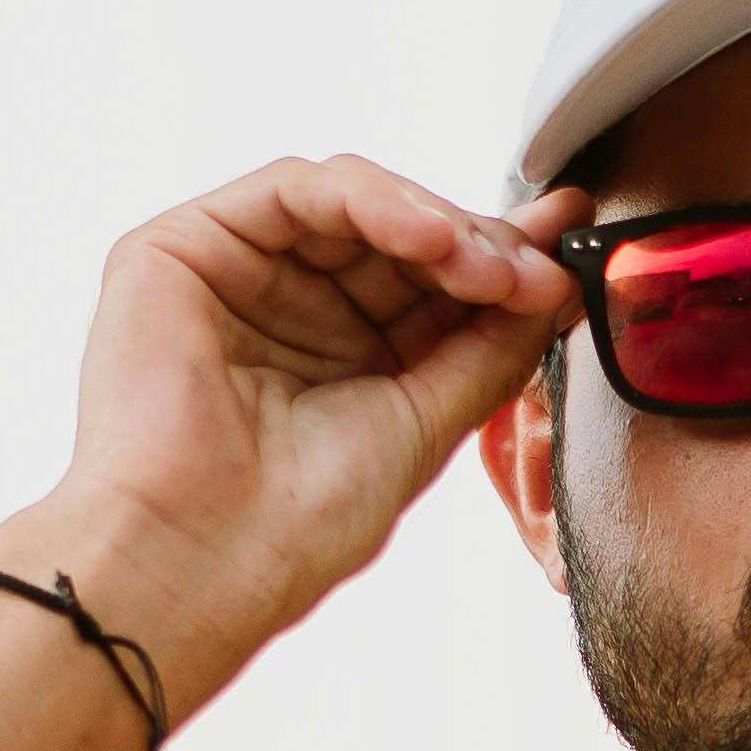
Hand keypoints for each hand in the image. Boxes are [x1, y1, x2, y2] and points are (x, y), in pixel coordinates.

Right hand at [0, 155, 587, 719]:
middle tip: (541, 269)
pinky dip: (373, 200)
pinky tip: (430, 238)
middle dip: (483, 243)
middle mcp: (287, 308)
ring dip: (437, 223)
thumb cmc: (295, 524)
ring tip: (490, 267)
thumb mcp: (424, 423)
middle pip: (400, 233)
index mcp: (342, 355)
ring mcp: (234, 273)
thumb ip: (487, 348)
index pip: (431, 282)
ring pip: (354, 200)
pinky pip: (294, 190)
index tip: (570, 250)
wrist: (201, 560)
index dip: (504, 262)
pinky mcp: (180, 248)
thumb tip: (556, 283)